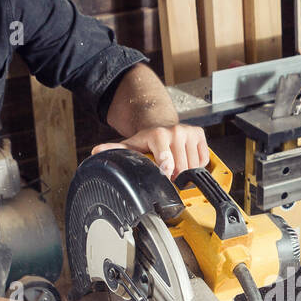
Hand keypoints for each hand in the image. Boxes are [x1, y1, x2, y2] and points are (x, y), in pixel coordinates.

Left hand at [92, 123, 208, 178]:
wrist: (162, 125)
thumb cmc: (147, 140)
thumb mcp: (131, 145)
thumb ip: (115, 150)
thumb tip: (96, 152)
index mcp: (158, 135)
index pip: (167, 159)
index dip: (166, 170)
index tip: (165, 175)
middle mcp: (176, 131)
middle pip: (181, 168)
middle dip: (176, 176)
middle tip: (168, 174)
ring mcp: (189, 132)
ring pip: (194, 166)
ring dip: (186, 172)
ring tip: (176, 166)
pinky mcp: (200, 135)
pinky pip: (203, 160)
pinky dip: (197, 164)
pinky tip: (186, 158)